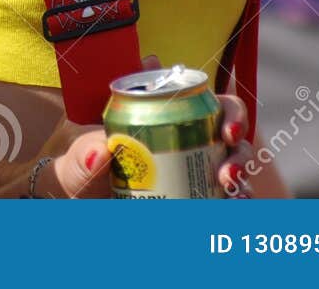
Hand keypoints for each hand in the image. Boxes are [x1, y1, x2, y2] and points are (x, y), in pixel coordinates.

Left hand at [42, 54, 257, 198]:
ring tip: (233, 198)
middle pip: (234, 143)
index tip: (228, 133)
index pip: (217, 106)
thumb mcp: (80, 157)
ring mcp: (198, 175)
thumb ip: (84, 153)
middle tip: (227, 176)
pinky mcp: (198, 202)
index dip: (233, 116)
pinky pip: (224, 205)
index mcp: (172, 116)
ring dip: (241, 186)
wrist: (78, 202)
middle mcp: (194, 143)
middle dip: (239, 157)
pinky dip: (234, 207)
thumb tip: (100, 152)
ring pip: (235, 175)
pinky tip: (233, 212)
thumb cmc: (83, 167)